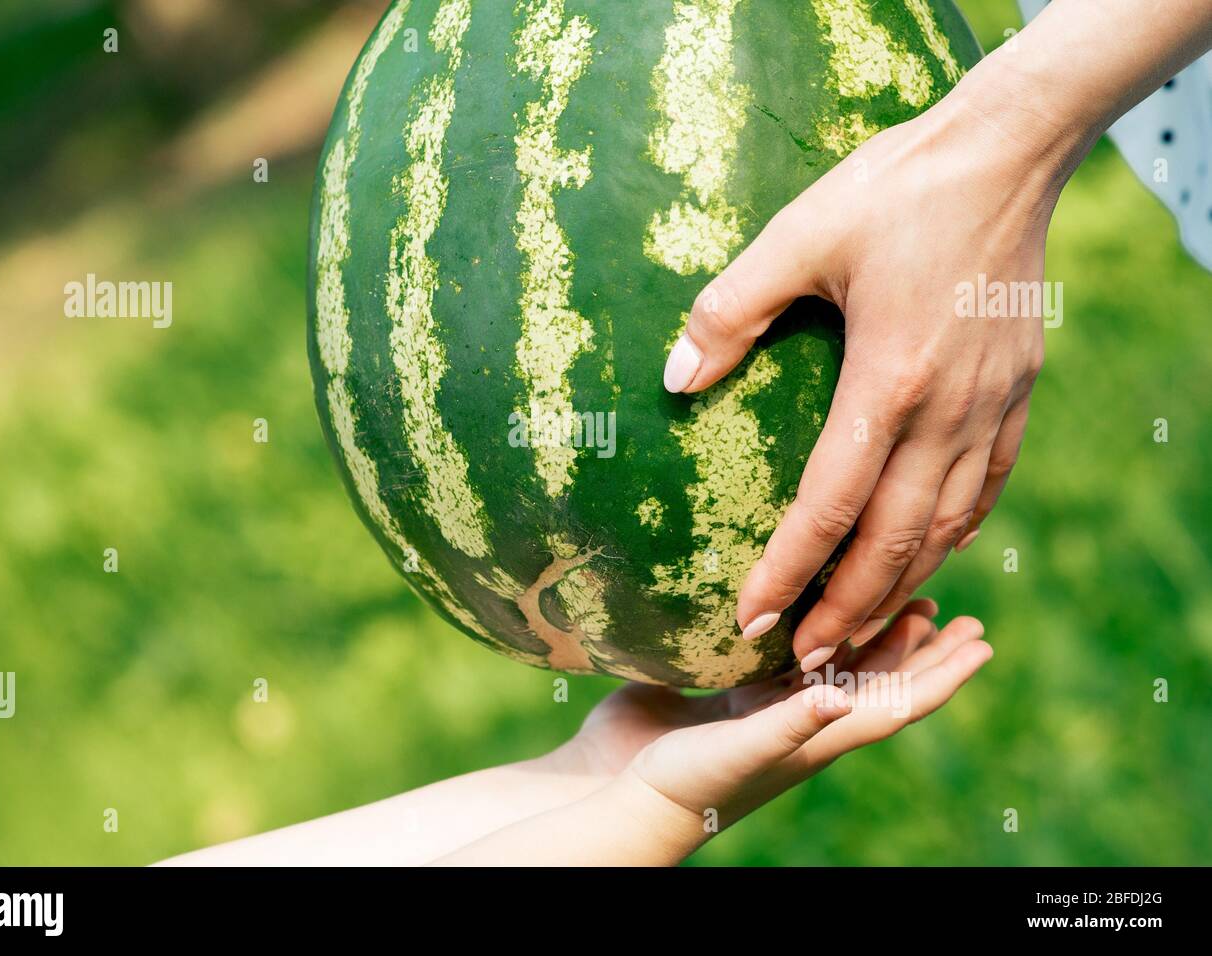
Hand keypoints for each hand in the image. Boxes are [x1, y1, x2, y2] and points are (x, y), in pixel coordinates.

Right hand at [542, 601, 991, 851]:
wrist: (620, 793)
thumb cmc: (685, 784)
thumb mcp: (738, 751)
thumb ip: (786, 725)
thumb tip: (840, 698)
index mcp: (817, 737)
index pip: (896, 704)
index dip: (941, 675)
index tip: (982, 644)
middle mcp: (802, 720)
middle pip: (879, 682)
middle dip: (922, 650)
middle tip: (962, 615)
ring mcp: (766, 705)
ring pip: (838, 664)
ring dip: (876, 638)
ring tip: (909, 604)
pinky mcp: (730, 689)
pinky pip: (784, 655)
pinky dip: (811, 631)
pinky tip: (815, 607)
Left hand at [662, 72, 1059, 670]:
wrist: (1005, 152)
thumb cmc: (894, 188)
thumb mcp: (798, 235)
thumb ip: (730, 310)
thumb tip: (675, 379)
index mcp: (889, 382)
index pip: (828, 509)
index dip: (785, 574)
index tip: (747, 621)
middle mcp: (948, 412)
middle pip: (894, 544)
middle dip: (844, 613)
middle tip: (800, 662)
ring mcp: (991, 408)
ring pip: (946, 529)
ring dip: (899, 589)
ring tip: (856, 633)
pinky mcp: (1017, 394)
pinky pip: (986, 489)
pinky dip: (952, 535)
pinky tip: (926, 556)